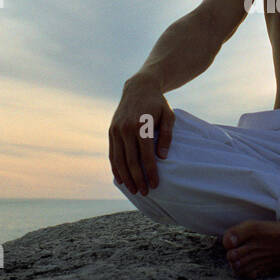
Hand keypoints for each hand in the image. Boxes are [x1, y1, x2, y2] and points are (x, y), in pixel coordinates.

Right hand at [108, 76, 174, 194]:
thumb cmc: (157, 103)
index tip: (155, 184)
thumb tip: (162, 157)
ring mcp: (116, 130)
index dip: (151, 172)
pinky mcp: (111, 131)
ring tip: (134, 190)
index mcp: (141, 126)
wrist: (139, 87)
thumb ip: (166, 136)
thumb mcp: (168, 116)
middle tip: (145, 192)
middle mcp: (125, 129)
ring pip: (119, 160)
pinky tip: (121, 179)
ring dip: (126, 177)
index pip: (146, 156)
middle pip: (131, 161)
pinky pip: (112, 154)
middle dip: (138, 179)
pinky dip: (115, 168)